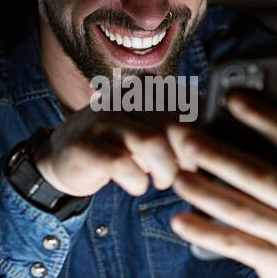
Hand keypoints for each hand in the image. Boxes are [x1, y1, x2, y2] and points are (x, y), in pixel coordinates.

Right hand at [34, 106, 187, 197]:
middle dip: (185, 158)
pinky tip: (136, 185)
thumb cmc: (117, 148)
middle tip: (182, 174)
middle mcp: (125, 100)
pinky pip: (121, 164)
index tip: (195, 159)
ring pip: (151, 143)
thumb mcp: (149, 134)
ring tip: (161, 181)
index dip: (199, 139)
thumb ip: (178, 134)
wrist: (62, 157)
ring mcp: (103, 121)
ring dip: (164, 170)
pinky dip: (136, 181)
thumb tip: (214, 151)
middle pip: (174, 126)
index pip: (188, 108)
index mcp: (145, 92)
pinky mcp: (86, 147)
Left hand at [169, 93, 276, 277]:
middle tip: (185, 139)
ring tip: (178, 177)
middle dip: (220, 156)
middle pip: (262, 176)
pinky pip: (236, 246)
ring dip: (206, 194)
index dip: (264, 117)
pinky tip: (180, 220)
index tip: (231, 98)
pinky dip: (205, 233)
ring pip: (244, 212)